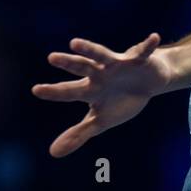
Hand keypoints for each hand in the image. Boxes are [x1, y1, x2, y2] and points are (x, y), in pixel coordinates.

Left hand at [32, 33, 168, 157]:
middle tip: (51, 58)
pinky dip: (148, 45)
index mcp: (90, 89)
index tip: (36, 90)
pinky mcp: (138, 60)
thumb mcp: (100, 120)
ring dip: (90, 49)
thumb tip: (53, 153)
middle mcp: (100, 74)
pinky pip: (142, 52)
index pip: (69, 91)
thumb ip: (78, 134)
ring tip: (74, 43)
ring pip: (101, 55)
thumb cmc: (120, 100)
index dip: (54, 92)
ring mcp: (118, 65)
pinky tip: (154, 37)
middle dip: (68, 63)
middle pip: (81, 67)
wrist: (146, 83)